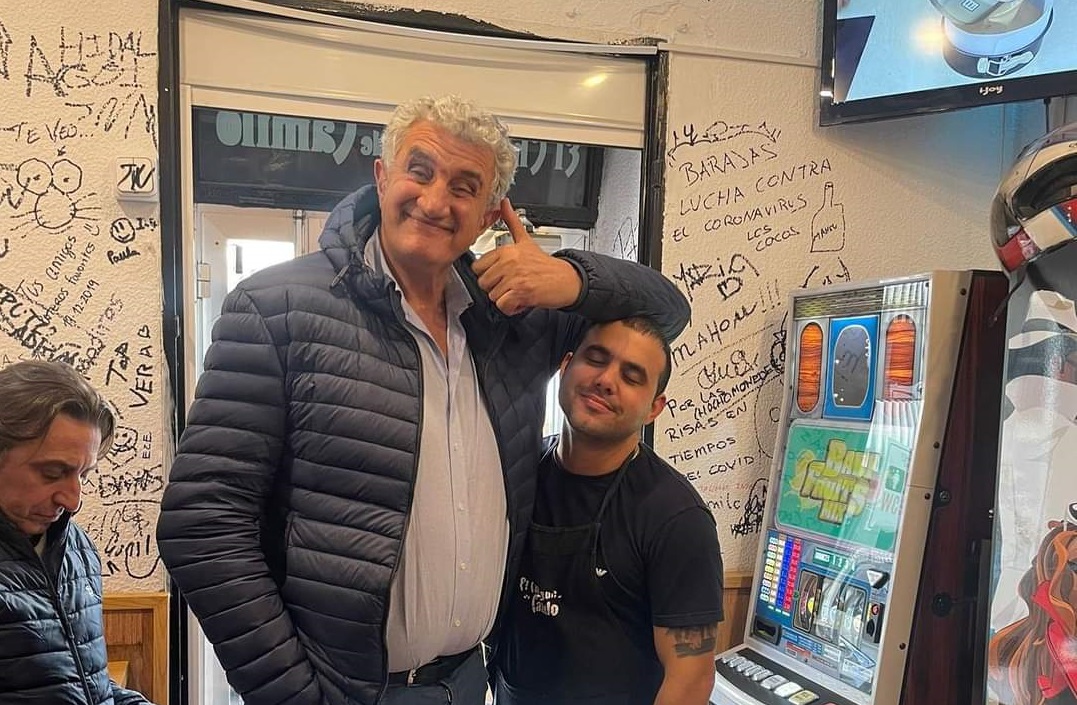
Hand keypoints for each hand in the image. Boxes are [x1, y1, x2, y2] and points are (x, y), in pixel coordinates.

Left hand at [472, 199, 581, 314]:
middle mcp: (509, 262)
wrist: (567, 280)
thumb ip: (512, 222)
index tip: (502, 275)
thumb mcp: (526, 240)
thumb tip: (504, 203)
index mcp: (506, 250)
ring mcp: (515, 277)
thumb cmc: (546, 265)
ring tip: (519, 291)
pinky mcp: (521, 291)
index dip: (489, 275)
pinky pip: (503, 306)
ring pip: (493, 296)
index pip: (478, 267)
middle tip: (512, 284)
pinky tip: (521, 300)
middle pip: (483, 283)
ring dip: (506, 299)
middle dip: (496, 288)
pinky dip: (512, 308)